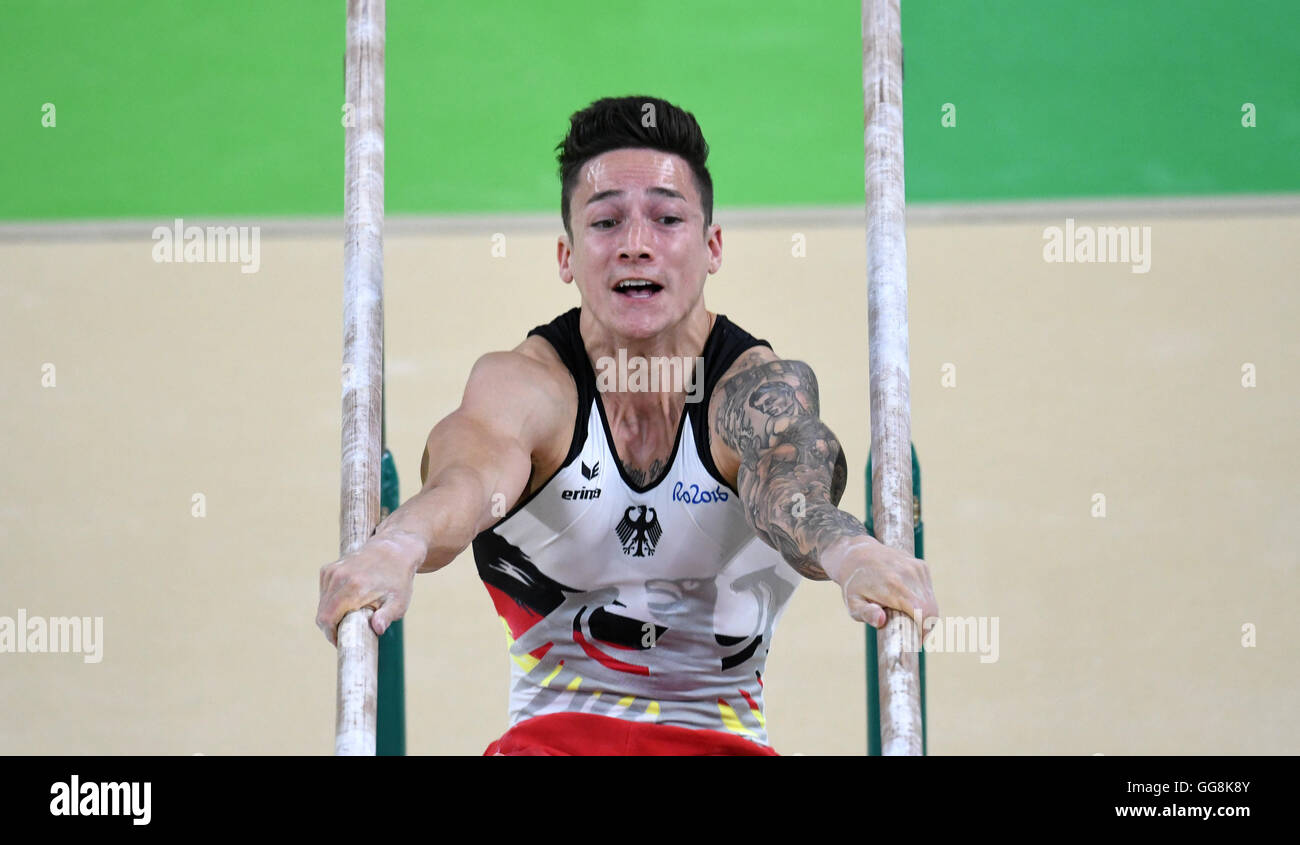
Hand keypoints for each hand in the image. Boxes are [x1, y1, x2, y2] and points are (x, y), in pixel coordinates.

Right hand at [316, 530, 426, 646]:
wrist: (393, 550)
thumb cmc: (398, 580)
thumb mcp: (399, 601)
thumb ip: (387, 616)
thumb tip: (377, 628)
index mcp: (354, 588)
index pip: (327, 619)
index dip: (330, 635)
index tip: (340, 641)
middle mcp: (339, 578)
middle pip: (323, 614)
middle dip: (331, 627)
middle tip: (348, 632)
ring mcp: (332, 572)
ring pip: (322, 604)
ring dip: (331, 614)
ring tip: (350, 616)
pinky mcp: (328, 569)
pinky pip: (324, 593)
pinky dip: (330, 601)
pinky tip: (347, 601)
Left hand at [819, 535, 937, 630]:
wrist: (857, 555)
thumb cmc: (854, 584)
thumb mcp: (852, 602)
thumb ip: (866, 613)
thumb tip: (880, 620)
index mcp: (892, 586)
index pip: (922, 613)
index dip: (924, 632)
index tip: (916, 643)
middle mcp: (908, 574)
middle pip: (930, 609)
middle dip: (926, 627)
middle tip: (914, 637)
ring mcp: (916, 568)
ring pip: (931, 601)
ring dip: (926, 615)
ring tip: (910, 622)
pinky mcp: (920, 566)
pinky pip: (928, 591)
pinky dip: (924, 601)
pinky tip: (910, 604)